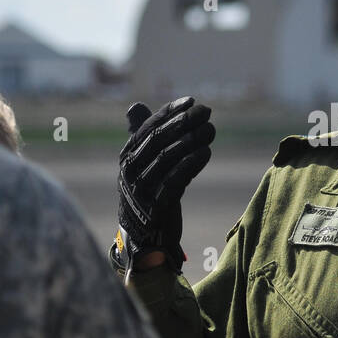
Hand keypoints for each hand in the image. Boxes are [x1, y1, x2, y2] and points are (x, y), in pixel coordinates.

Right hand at [116, 97, 214, 274]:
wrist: (145, 235)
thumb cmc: (148, 192)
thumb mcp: (144, 164)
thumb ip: (142, 137)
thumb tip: (134, 106)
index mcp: (127, 156)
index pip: (147, 128)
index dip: (168, 112)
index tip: (190, 101)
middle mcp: (130, 171)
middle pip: (157, 140)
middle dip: (183, 123)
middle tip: (206, 112)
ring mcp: (141, 190)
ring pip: (167, 158)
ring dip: (191, 141)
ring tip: (210, 130)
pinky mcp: (155, 207)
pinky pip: (174, 181)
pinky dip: (191, 164)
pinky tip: (206, 152)